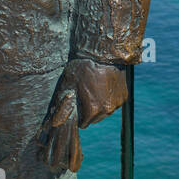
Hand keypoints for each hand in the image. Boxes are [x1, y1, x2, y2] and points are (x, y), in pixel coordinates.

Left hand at [37, 59, 127, 174]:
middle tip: (86, 94)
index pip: (83, 124)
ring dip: (100, 105)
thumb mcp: (67, 86)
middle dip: (89, 111)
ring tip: (95, 88)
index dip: (78, 113)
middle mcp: (106, 111)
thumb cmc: (82, 68)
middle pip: (95, 119)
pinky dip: (109, 99)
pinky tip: (104, 86)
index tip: (77, 102)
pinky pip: (114, 104)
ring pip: (105, 112)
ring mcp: (117, 104)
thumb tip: (54, 123)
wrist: (103, 54)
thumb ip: (62, 107)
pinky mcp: (124, 97)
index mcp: (92, 111)